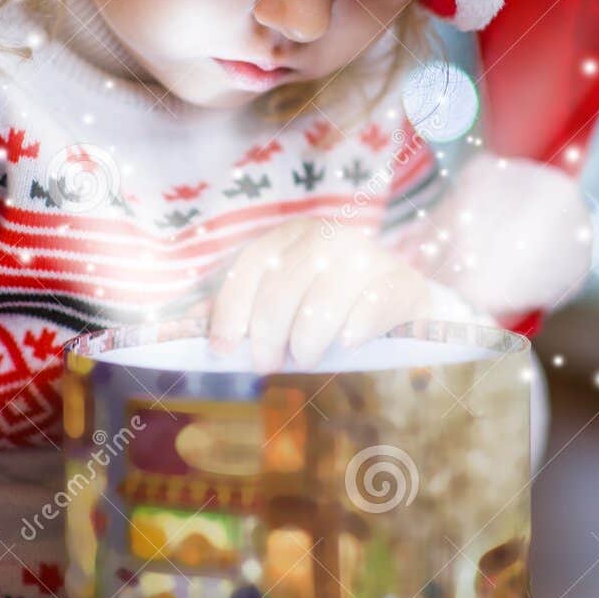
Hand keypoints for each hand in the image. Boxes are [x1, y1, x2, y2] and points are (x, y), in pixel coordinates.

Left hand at [205, 218, 447, 371]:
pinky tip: (346, 344)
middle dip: (268, 335)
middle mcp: (329, 236)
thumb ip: (246, 308)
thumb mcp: (288, 295)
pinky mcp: (400, 282)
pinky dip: (352, 332)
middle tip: (268, 364)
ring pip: (322, 305)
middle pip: (283, 289)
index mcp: (293, 233)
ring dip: (306, 342)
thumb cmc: (331, 301)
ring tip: (306, 356)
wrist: (400, 297)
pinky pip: (369, 310)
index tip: (223, 349)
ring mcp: (368, 255)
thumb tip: (198, 331)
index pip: (253, 265)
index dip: (232, 309)